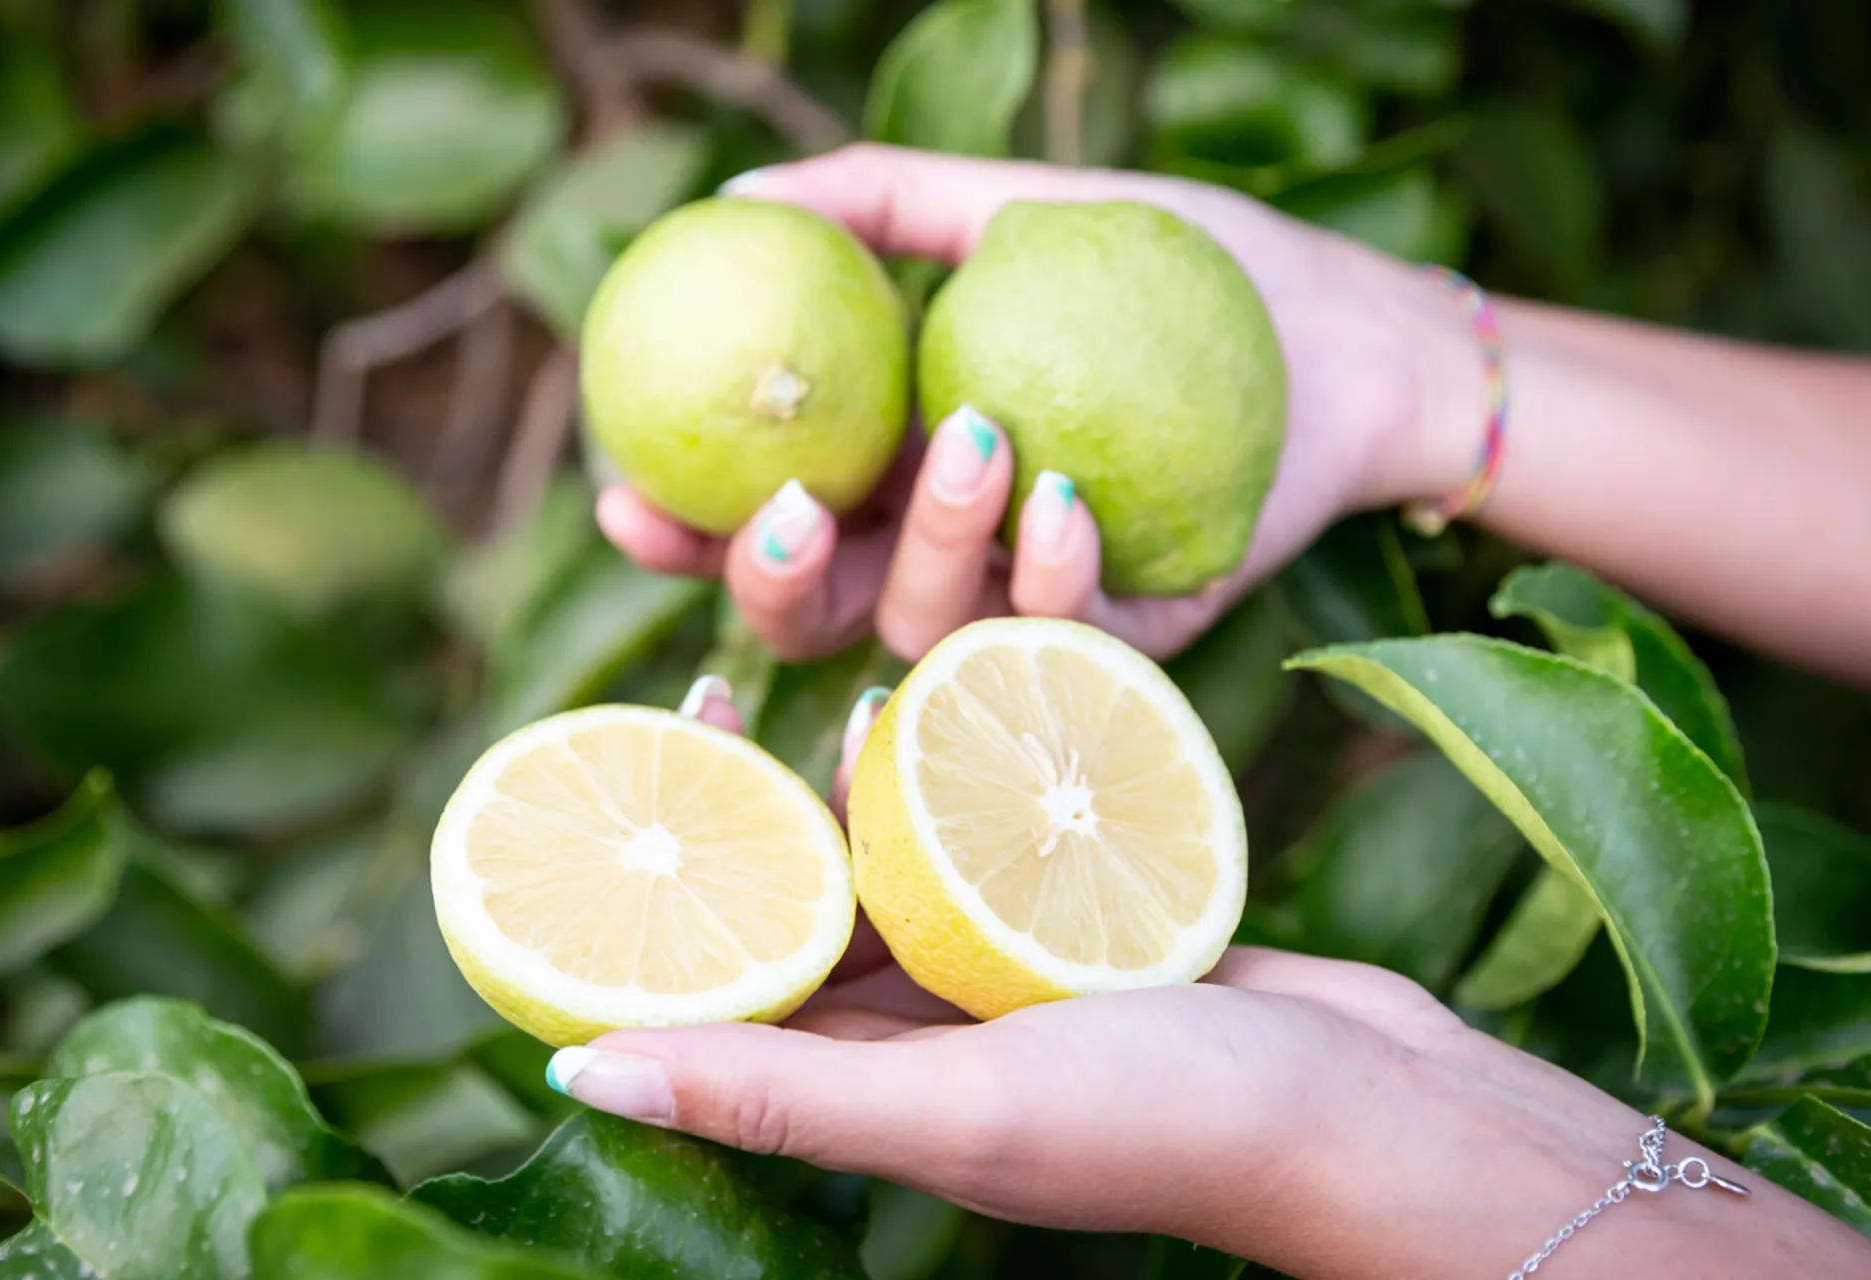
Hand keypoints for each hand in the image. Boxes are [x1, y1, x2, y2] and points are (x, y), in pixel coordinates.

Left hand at [552, 679, 1870, 1278]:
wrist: (1377, 1109)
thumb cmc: (1169, 1128)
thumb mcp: (958, 1108)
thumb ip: (776, 1091)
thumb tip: (572, 1073)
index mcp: (869, 1077)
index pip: (730, 963)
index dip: (676, 856)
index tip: (667, 727)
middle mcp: (925, 1021)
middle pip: (814, 882)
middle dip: (769, 778)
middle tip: (736, 667)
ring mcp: (1010, 964)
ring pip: (912, 833)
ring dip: (883, 740)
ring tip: (868, 631)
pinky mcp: (1087, 915)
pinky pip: (1006, 816)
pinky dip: (983, 747)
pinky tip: (973, 657)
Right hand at [598, 145, 1482, 661]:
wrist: (1339, 333)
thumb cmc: (1183, 269)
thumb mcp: (1022, 210)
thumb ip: (885, 205)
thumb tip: (738, 197)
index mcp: (896, 478)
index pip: (762, 526)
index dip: (682, 536)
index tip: (629, 493)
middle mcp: (946, 558)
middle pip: (817, 618)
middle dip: (774, 589)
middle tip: (787, 512)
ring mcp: (1032, 614)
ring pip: (933, 641)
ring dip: (938, 553)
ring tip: (980, 440)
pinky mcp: (1129, 650)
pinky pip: (1065, 649)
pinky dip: (1055, 578)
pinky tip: (1068, 490)